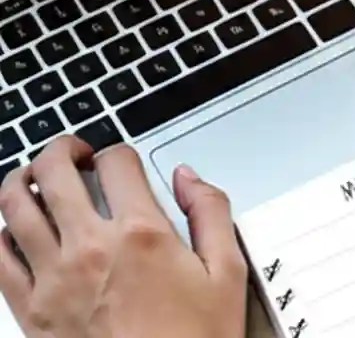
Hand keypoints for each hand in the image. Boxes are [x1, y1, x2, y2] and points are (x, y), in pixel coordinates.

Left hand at [0, 137, 246, 337]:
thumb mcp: (228, 272)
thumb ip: (212, 213)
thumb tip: (189, 177)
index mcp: (142, 234)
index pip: (116, 162)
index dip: (118, 151)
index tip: (121, 161)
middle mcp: (91, 248)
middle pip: (54, 170)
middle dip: (61, 149)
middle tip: (72, 154)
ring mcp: (53, 278)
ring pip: (14, 205)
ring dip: (22, 179)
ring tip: (36, 178)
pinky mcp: (30, 309)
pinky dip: (0, 233)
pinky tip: (14, 230)